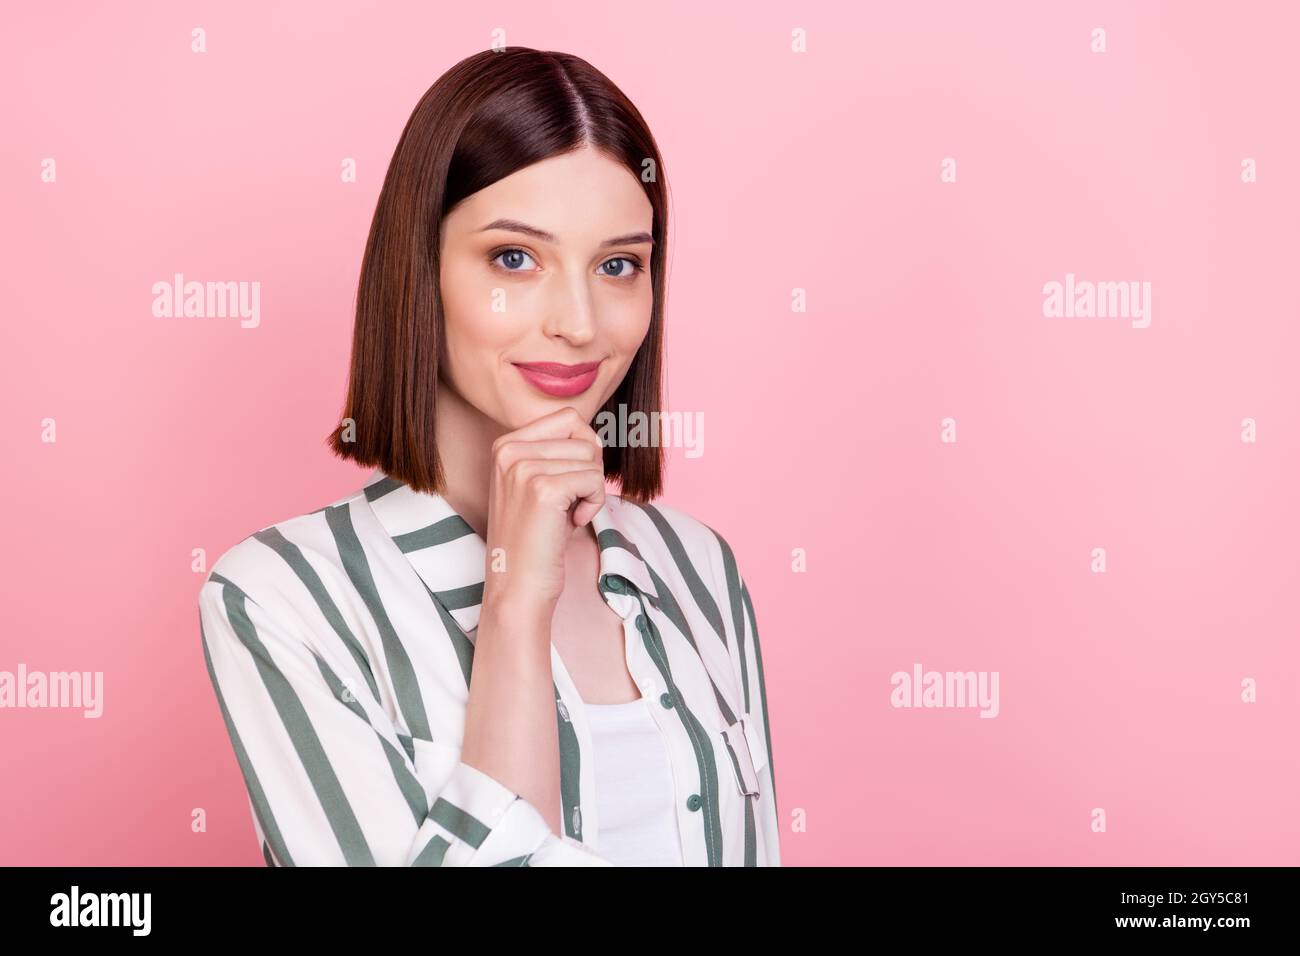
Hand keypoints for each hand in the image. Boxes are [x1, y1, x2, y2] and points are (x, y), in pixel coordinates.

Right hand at [481, 406, 606, 617]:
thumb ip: (559, 454)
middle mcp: (508, 450)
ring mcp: (523, 468)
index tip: (568, 484)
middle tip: (570, 503)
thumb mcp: (540, 485)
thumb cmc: (536, 539)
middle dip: (589, 471)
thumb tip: (595, 435)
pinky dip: (594, 503)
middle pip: (583, 437)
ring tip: (568, 514)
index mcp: (505, 444)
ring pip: (592, 458)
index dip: (583, 451)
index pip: (569, 418)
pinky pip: (594, 479)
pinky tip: (573, 522)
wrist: (517, 586)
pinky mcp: (542, 489)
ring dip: (592, 489)